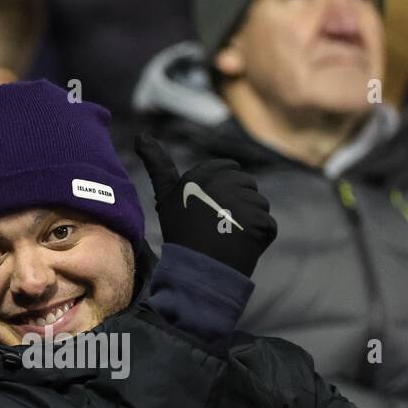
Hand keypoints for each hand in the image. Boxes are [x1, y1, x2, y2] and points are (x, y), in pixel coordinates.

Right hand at [135, 134, 275, 277]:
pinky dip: (259, 239)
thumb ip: (157, 164)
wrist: (194, 271)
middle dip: (237, 206)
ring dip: (248, 223)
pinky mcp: (261, 221)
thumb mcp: (166, 196)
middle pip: (246, 187)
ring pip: (258, 206)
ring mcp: (245, 202)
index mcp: (204, 174)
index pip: (229, 170)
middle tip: (217, 228)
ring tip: (227, 238)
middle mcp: (225, 183)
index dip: (222, 192)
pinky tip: (241, 248)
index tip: (208, 211)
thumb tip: (139, 135)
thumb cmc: (181, 235)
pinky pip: (268, 227)